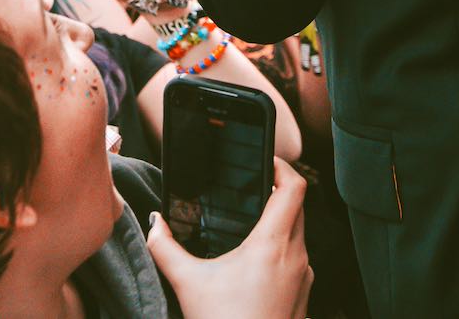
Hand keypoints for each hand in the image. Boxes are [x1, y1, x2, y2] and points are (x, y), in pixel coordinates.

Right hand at [147, 158, 310, 318]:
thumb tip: (154, 224)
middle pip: (297, 208)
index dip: (282, 165)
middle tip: (251, 190)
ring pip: (299, 235)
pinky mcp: (303, 297)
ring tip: (249, 227)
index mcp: (273, 243)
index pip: (295, 186)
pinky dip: (280, 252)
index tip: (264, 160)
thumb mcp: (187, 282)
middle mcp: (296, 256)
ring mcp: (304, 278)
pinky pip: (297, 261)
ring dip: (279, 224)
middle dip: (276, 194)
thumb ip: (165, 247)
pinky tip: (254, 266)